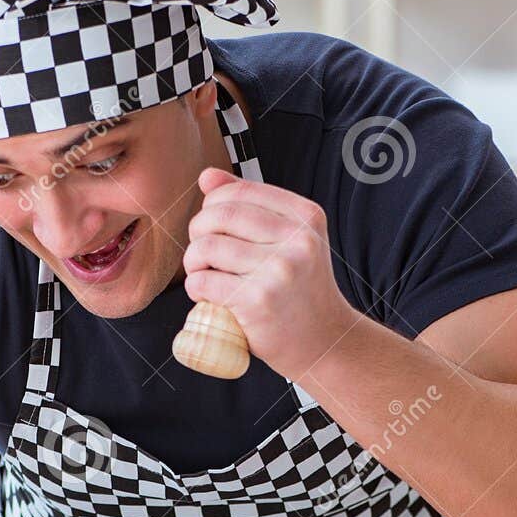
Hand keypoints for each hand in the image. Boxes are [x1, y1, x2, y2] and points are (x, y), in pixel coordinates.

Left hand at [182, 168, 356, 378]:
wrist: (323, 340)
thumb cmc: (299, 288)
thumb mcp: (289, 240)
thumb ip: (251, 205)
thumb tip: (207, 177)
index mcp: (306, 217)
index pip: (240, 192)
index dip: (213, 205)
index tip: (213, 225)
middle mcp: (297, 240)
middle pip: (219, 215)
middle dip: (198, 231)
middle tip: (202, 252)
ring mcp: (278, 270)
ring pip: (206, 248)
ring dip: (193, 262)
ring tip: (203, 274)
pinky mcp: (258, 300)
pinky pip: (203, 281)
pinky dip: (195, 288)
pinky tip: (209, 295)